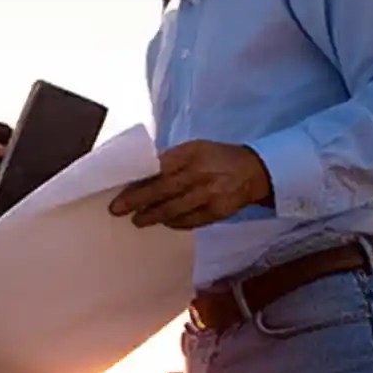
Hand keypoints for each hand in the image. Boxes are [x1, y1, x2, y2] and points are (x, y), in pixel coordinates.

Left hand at [109, 140, 272, 229]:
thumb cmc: (217, 157)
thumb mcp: (195, 149)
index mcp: (191, 154)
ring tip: (138, 220)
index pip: (158, 169)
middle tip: (118, 210)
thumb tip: (141, 174)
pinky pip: (189, 221)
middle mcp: (199, 174)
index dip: (138, 182)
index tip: (119, 191)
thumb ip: (171, 160)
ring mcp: (209, 195)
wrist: (255, 171)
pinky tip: (164, 222)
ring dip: (152, 216)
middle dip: (137, 202)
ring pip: (174, 210)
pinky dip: (174, 223)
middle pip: (162, 191)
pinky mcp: (217, 212)